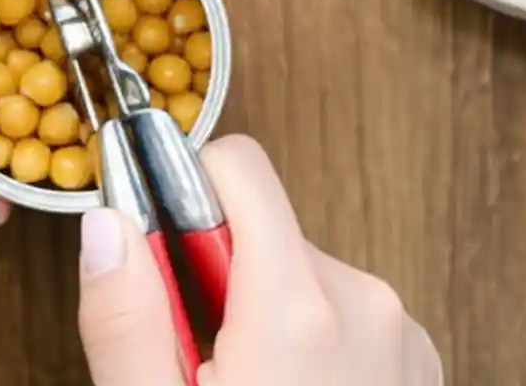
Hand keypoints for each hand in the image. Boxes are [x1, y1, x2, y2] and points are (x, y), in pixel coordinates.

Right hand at [75, 135, 442, 384]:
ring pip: (302, 273)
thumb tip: (108, 226)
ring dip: (264, 313)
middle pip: (265, 228)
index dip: (184, 192)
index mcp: (298, 310)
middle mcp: (365, 303)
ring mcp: (401, 332)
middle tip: (196, 356)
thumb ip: (126, 318)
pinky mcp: (417, 358)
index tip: (161, 244)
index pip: (240, 167)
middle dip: (219, 275)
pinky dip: (310, 341)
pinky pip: (343, 312)